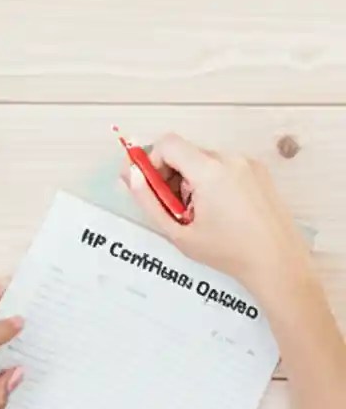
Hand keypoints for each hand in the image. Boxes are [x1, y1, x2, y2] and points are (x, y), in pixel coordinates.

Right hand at [121, 133, 310, 301]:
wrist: (279, 264)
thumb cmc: (228, 252)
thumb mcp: (177, 232)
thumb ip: (148, 201)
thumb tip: (130, 175)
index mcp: (210, 171)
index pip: (167, 144)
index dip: (153, 162)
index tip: (153, 187)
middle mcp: (230, 159)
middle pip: (185, 152)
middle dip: (172, 175)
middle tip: (175, 206)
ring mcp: (248, 164)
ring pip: (203, 160)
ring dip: (191, 179)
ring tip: (200, 212)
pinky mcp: (259, 172)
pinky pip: (223, 166)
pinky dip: (212, 181)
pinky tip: (219, 210)